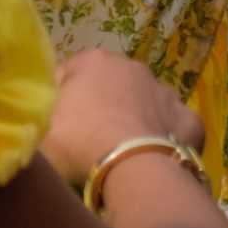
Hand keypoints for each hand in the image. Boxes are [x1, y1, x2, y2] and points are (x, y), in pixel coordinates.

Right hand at [39, 48, 204, 187]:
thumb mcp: (38, 127)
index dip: (58, 100)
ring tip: (121, 154)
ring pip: (145, 104)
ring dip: (135, 121)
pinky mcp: (190, 118)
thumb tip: (40, 113)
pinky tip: (152, 160)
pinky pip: (173, 128)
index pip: (68, 74)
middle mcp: (133, 67)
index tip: (52, 126)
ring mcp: (166, 91)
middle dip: (101, 107)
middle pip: (110, 87)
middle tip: (88, 142)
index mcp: (93, 61)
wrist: (131, 165)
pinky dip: (165, 141)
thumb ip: (38, 114)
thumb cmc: (77, 141)